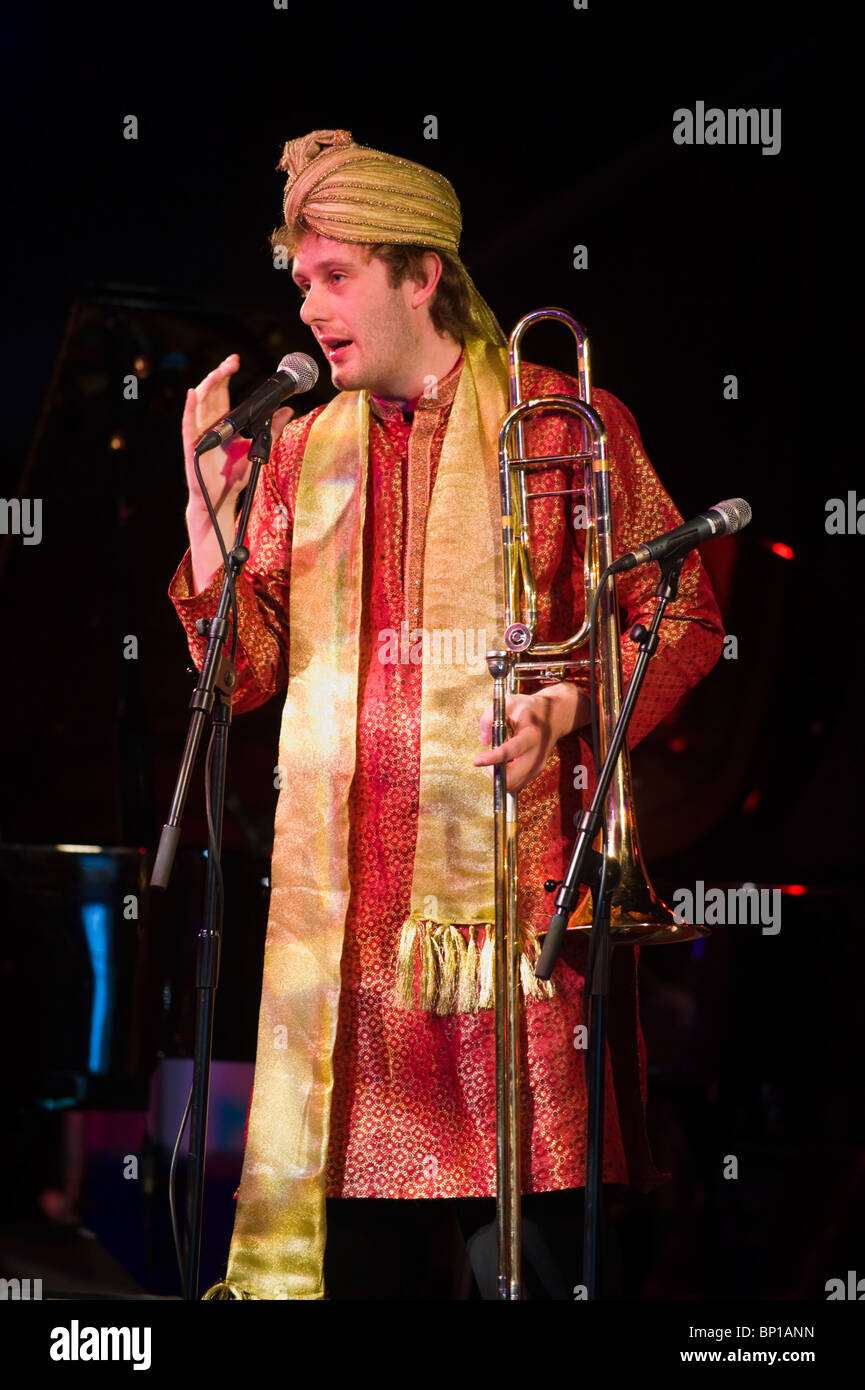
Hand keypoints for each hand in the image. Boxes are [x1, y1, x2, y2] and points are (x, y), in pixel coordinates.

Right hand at [182, 353, 294, 512]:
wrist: (222, 499)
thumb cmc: (235, 476)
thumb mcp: (258, 447)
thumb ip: (272, 428)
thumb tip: (288, 410)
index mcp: (222, 421)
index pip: (222, 391)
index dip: (226, 375)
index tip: (235, 360)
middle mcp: (209, 423)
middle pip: (211, 392)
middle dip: (221, 374)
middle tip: (232, 361)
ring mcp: (200, 433)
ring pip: (200, 402)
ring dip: (209, 384)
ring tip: (220, 371)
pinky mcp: (192, 445)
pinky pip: (188, 423)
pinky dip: (189, 407)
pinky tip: (192, 393)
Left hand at [475, 684, 585, 793]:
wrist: (553, 717)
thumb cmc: (529, 709)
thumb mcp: (508, 703)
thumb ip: (489, 718)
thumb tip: (483, 741)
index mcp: (531, 735)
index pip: (511, 750)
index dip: (493, 758)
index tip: (477, 761)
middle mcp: (537, 754)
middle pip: (512, 777)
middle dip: (494, 771)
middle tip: (487, 758)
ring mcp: (538, 766)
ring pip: (513, 784)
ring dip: (500, 775)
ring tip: (499, 757)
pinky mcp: (537, 772)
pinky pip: (516, 784)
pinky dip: (507, 777)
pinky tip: (507, 762)